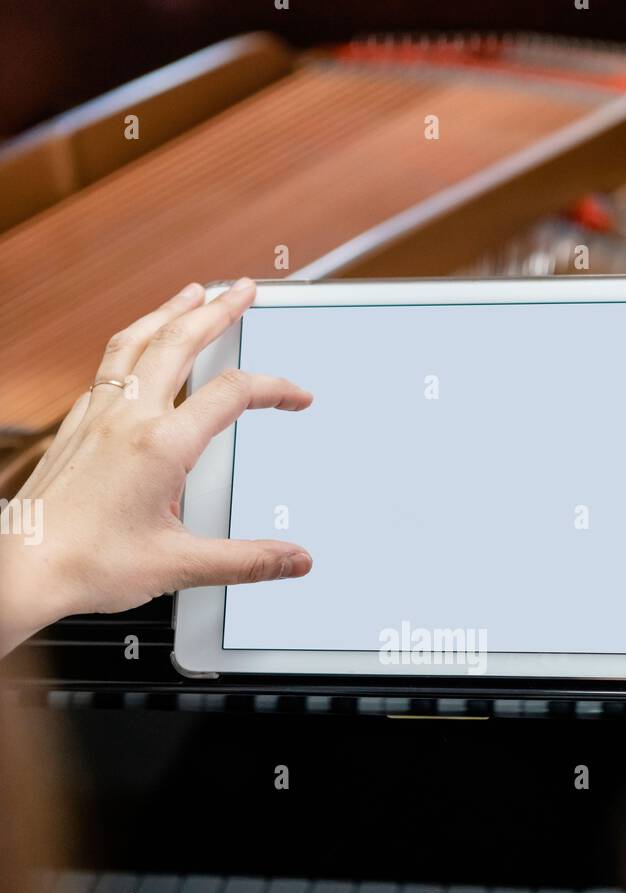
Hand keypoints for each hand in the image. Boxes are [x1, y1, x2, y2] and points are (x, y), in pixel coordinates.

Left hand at [0, 278, 312, 655]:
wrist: (24, 568)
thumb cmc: (89, 564)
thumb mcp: (180, 565)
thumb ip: (246, 561)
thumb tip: (293, 560)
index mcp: (160, 445)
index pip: (232, 395)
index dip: (274, 389)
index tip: (297, 397)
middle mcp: (127, 418)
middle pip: (181, 341)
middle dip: (219, 309)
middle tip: (245, 289)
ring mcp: (96, 415)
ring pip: (137, 342)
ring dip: (170, 312)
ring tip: (192, 293)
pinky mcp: (75, 426)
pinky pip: (108, 367)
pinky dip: (134, 344)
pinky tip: (138, 352)